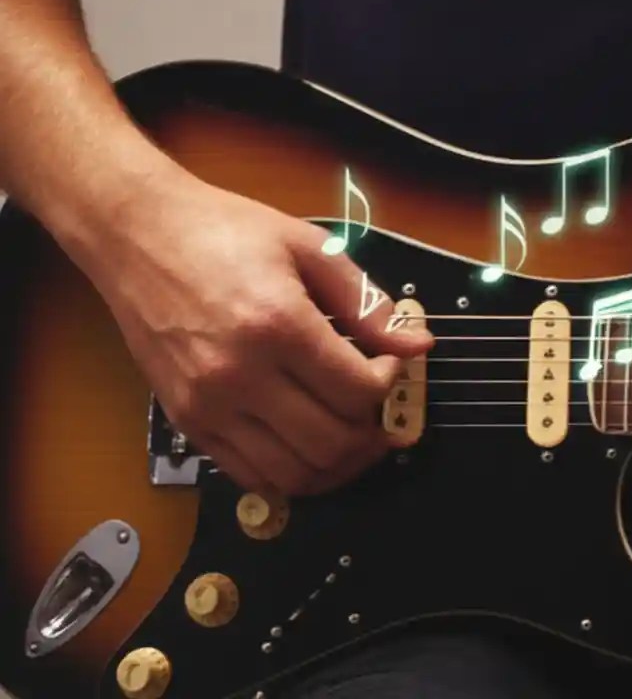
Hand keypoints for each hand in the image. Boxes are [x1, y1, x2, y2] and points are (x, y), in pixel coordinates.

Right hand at [82, 170, 432, 495]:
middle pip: (333, 443)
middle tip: (377, 411)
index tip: (386, 364)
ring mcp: (209, 405)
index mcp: (278, 325)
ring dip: (337, 465)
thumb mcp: (308, 248)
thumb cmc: (222, 232)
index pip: (359, 390)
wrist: (136, 234)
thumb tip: (417, 344)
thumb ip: (367, 302)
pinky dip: (291, 475)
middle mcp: (240, 374)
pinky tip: (306, 445)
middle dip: (372, 434)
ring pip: (295, 475)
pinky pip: (252, 477)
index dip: (389, 384)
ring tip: (350, 436)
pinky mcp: (186, 422)